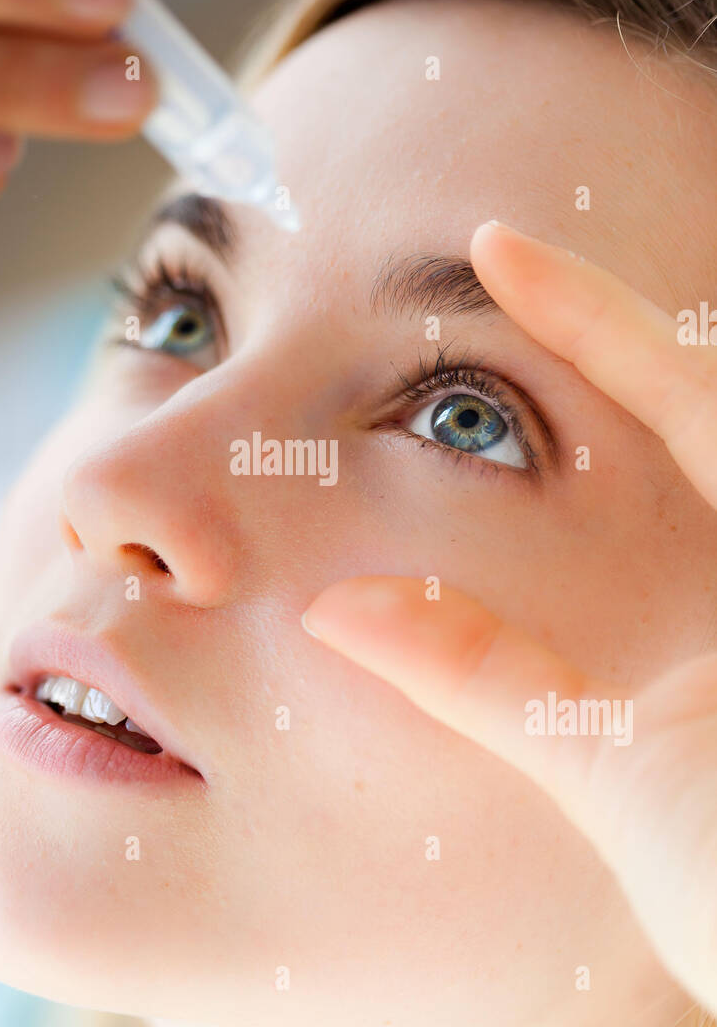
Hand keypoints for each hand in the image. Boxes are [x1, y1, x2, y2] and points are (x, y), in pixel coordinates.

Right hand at [303, 220, 716, 1014]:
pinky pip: (707, 525)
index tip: (497, 245)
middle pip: (711, 402)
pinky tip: (623, 484)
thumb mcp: (618, 781)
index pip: (685, 391)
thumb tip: (347, 605)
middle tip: (520, 292)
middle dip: (619, 338)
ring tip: (559, 362)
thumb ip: (483, 678)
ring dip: (651, 400)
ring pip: (711, 461)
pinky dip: (667, 478)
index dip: (580, 312)